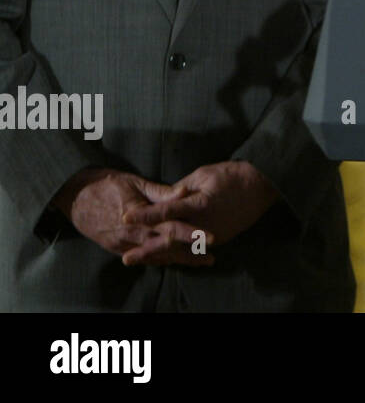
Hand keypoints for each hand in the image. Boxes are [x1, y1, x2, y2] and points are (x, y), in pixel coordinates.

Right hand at [53, 167, 213, 267]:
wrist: (73, 195)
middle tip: (210, 258)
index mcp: (138, 217)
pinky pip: (142, 257)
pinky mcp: (116, 248)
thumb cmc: (106, 184)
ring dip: (178, 260)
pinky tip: (175, 261)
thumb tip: (186, 190)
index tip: (211, 238)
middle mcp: (131, 235)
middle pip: (166, 248)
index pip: (171, 228)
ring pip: (155, 256)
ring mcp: (122, 244)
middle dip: (189, 254)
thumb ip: (161, 191)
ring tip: (200, 262)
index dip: (192, 234)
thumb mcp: (134, 182)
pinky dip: (160, 260)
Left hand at [122, 161, 278, 250]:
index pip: (165, 211)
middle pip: (170, 240)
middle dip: (147, 249)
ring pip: (181, 248)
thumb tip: (167, 198)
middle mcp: (203, 224)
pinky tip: (166, 257)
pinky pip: (195, 248)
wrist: (263, 186)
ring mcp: (212, 234)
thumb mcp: (205, 174)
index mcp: (198, 204)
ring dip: (160, 255)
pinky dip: (179, 253)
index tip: (126, 217)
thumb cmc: (233, 174)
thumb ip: (182, 188)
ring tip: (142, 261)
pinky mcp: (219, 239)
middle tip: (127, 259)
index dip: (144, 214)